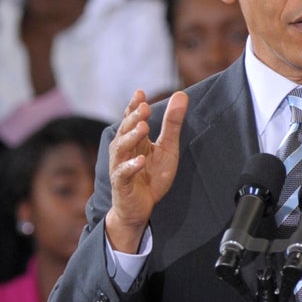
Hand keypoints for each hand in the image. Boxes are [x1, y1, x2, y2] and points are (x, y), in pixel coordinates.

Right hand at [105, 90, 187, 251]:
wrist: (141, 207)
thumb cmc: (151, 176)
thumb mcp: (167, 148)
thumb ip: (172, 123)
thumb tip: (181, 94)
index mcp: (134, 140)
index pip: (131, 119)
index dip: (134, 106)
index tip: (140, 93)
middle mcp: (123, 150)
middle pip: (125, 130)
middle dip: (134, 118)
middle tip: (145, 107)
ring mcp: (120, 166)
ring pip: (121, 148)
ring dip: (131, 137)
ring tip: (143, 127)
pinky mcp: (121, 183)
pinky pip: (123, 173)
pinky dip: (131, 166)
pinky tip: (140, 160)